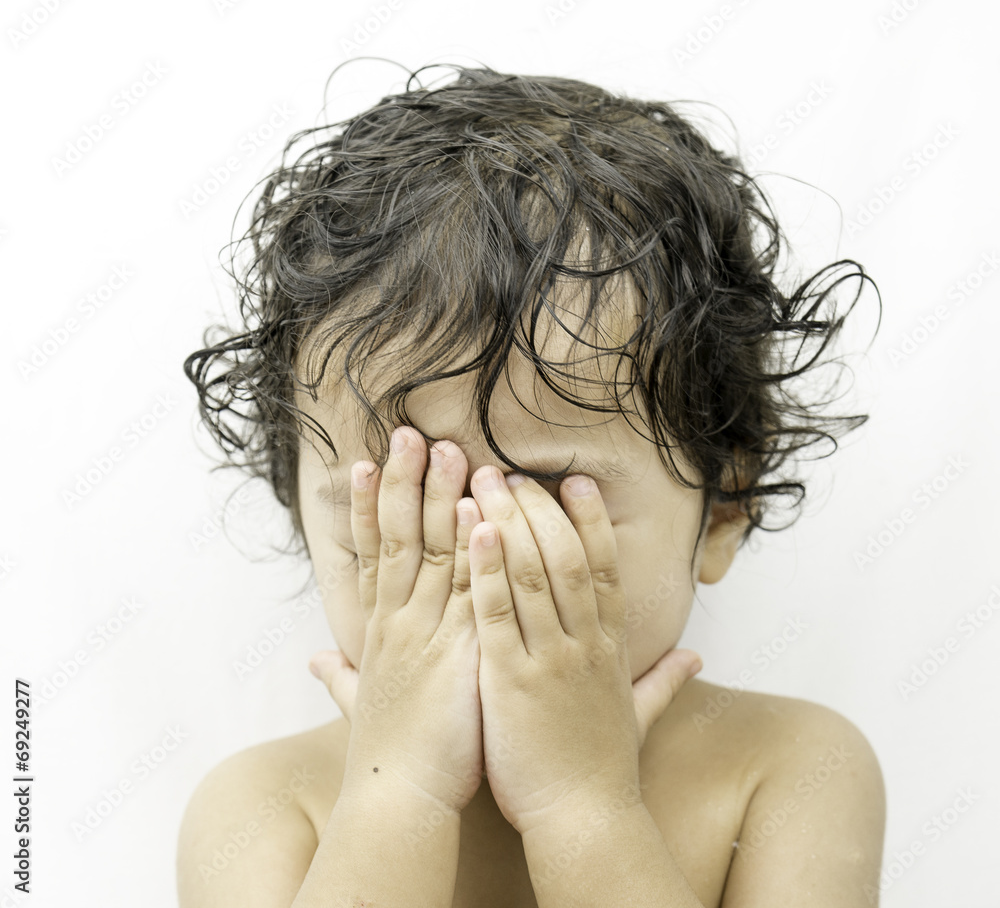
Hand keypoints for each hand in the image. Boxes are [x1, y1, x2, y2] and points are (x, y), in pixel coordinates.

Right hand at [309, 427, 485, 812]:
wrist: (398, 799)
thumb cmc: (386, 753)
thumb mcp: (360, 704)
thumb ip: (341, 676)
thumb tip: (319, 662)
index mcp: (378, 629)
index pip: (368, 553)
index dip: (365, 506)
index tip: (366, 462)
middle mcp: (397, 620)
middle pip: (396, 537)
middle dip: (402, 483)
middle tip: (409, 433)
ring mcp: (426, 631)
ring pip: (429, 551)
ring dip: (436, 497)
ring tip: (442, 449)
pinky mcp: (460, 650)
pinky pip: (467, 589)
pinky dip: (470, 549)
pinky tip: (475, 511)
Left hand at [467, 469, 700, 833]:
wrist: (585, 822)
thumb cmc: (603, 769)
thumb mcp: (639, 716)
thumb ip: (665, 680)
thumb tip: (695, 656)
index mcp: (609, 647)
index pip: (603, 568)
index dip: (590, 520)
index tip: (573, 481)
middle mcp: (584, 643)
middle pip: (565, 556)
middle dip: (538, 507)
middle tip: (512, 468)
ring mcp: (549, 658)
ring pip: (533, 574)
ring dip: (509, 522)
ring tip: (486, 480)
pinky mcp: (511, 680)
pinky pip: (498, 614)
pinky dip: (487, 570)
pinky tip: (475, 532)